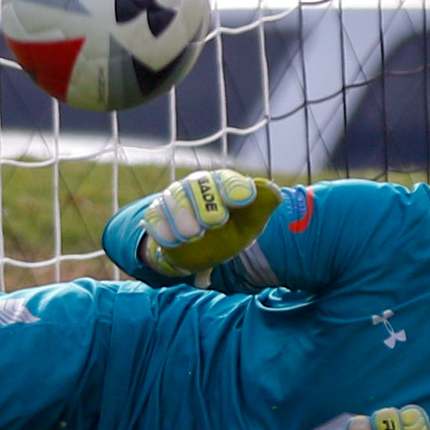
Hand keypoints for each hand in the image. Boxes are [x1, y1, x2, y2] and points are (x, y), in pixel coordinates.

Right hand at [139, 170, 280, 277]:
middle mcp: (196, 185)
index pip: (227, 180)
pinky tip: (172, 240)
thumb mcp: (250, 222)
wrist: (202, 249)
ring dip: (182, 216)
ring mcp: (174, 198)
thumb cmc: (231, 231)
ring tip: (192, 235)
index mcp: (222, 183)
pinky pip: (154, 216)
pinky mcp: (156, 213)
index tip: (243, 199)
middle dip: (206, 203)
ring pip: (173, 197)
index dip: (234, 188)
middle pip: (197, 186)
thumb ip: (263, 206)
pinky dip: (161, 227)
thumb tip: (275, 192)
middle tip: (215, 222)